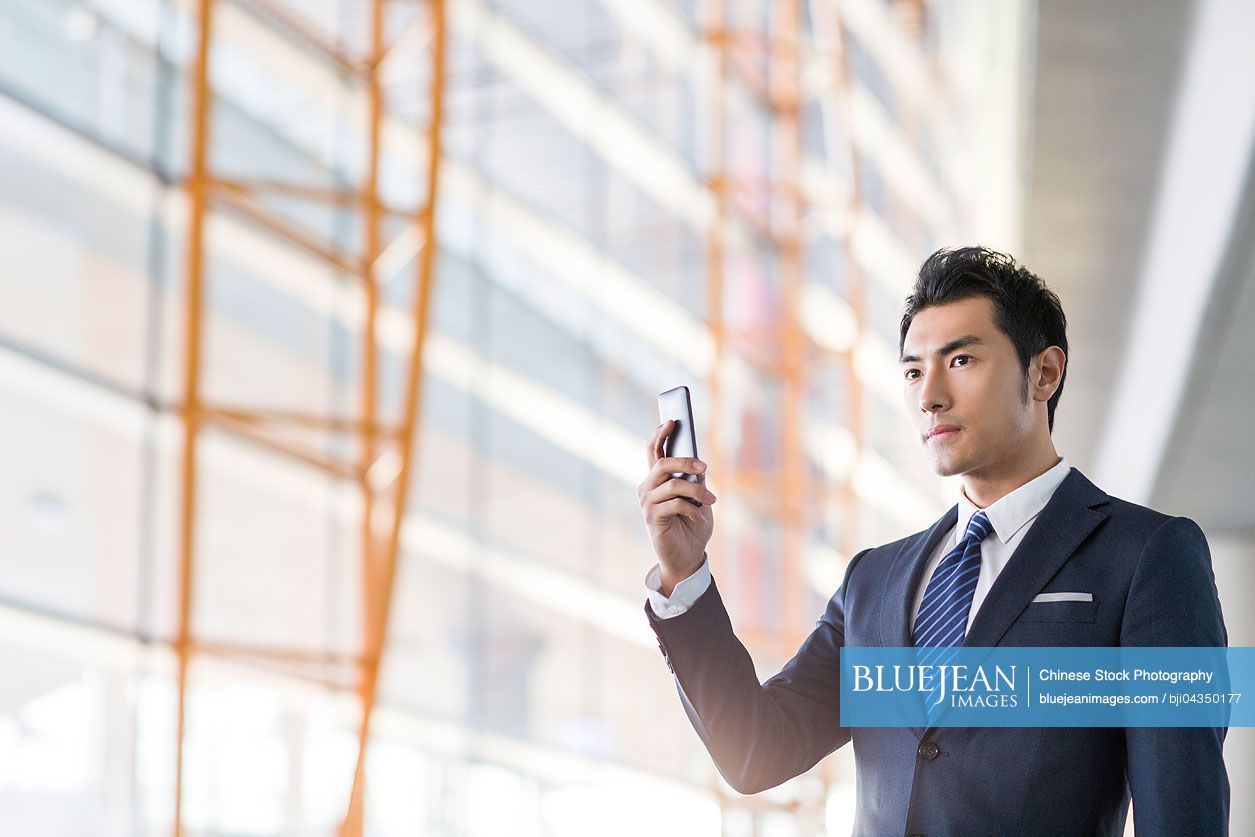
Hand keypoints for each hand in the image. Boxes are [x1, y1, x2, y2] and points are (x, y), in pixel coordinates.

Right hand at [638, 419, 716, 594]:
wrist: (687, 558)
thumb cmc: (692, 526)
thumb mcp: (697, 498)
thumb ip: (693, 481)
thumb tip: (698, 466)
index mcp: (656, 480)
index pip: (653, 451)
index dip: (660, 434)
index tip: (672, 420)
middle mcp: (647, 488)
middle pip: (662, 463)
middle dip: (685, 461)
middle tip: (704, 467)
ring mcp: (648, 503)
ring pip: (672, 484)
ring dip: (696, 490)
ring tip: (712, 498)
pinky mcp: (653, 518)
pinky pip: (674, 504)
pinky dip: (692, 510)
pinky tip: (700, 518)